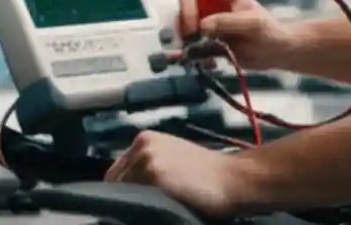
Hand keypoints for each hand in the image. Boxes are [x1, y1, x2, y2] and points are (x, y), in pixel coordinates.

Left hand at [104, 131, 245, 217]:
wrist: (235, 178)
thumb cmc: (209, 174)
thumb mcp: (172, 159)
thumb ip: (146, 168)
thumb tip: (124, 190)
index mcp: (144, 139)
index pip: (115, 172)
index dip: (122, 189)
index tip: (132, 200)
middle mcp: (142, 145)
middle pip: (115, 181)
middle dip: (125, 195)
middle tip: (144, 206)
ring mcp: (146, 159)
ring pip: (122, 191)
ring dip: (132, 202)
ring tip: (152, 209)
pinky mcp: (154, 175)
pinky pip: (133, 198)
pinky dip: (140, 207)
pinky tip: (155, 210)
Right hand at [176, 0, 295, 70]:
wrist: (277, 53)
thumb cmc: (270, 31)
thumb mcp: (252, 23)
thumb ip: (227, 22)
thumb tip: (201, 26)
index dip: (185, 7)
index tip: (192, 28)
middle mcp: (208, 6)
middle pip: (180, 9)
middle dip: (181, 26)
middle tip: (188, 43)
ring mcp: (206, 24)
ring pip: (182, 29)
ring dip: (184, 42)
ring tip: (194, 55)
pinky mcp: (206, 42)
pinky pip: (190, 46)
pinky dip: (192, 55)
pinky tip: (206, 63)